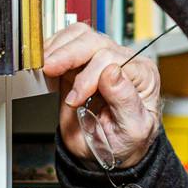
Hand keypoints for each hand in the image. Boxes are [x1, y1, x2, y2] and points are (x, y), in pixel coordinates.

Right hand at [44, 22, 163, 168]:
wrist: (111, 152)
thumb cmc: (127, 141)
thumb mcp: (133, 130)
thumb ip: (126, 101)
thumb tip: (113, 73)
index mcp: (142, 75)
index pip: (113, 59)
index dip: (89, 75)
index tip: (75, 99)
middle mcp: (124, 62)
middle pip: (96, 42)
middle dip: (69, 54)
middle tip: (50, 68)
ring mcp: (101, 61)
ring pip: (82, 36)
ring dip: (60, 47)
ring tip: (46, 65)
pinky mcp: (82, 65)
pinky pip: (69, 43)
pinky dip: (54, 49)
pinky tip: (46, 63)